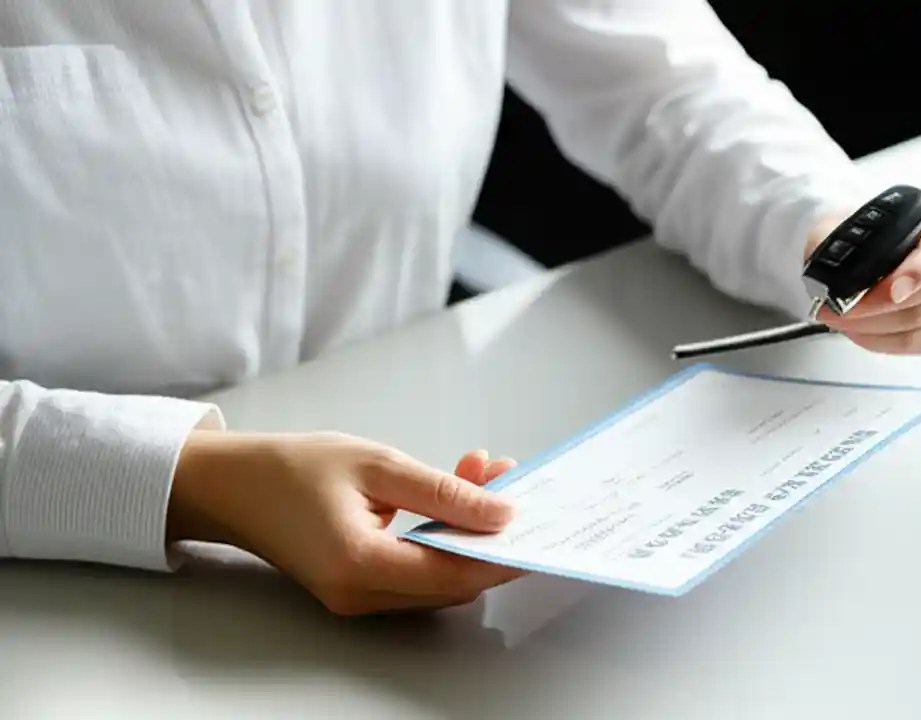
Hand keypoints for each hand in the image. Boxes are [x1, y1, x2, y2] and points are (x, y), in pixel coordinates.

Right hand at [169, 431, 525, 614]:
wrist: (232, 485)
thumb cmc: (292, 468)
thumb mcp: (377, 464)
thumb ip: (444, 491)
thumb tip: (502, 513)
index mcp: (360, 565)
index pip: (456, 573)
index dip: (504, 554)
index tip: (539, 525)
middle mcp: (360, 595)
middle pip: (453, 581)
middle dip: (490, 534)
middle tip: (509, 480)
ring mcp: (358, 598)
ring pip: (439, 577)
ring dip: (469, 532)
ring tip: (483, 475)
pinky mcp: (358, 588)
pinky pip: (418, 572)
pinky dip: (444, 538)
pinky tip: (454, 497)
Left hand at [807, 197, 920, 354]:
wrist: (864, 246)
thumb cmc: (860, 231)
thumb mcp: (843, 221)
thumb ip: (840, 241)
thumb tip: (839, 278)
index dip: (920, 270)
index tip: (891, 291)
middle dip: (882, 306)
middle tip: (839, 310)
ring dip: (878, 326)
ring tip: (840, 321)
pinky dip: (890, 342)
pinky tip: (862, 334)